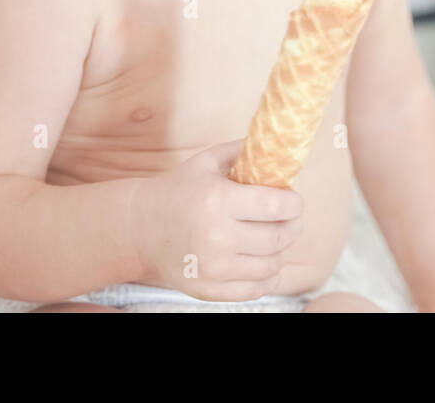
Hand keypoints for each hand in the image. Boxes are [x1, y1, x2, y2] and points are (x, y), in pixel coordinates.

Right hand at [130, 139, 303, 300]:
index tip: (293, 200)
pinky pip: (255, 290)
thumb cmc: (180, 189)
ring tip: (274, 239)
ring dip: (280, 252)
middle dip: (292, 227)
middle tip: (289, 220)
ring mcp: (213, 268)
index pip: (277, 207)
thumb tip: (281, 145)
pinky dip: (267, 277)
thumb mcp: (207, 162)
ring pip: (271, 266)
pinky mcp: (208, 290)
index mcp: (218, 200)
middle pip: (279, 238)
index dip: (294, 204)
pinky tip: (262, 262)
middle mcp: (216, 237)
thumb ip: (244, 150)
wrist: (140, 228)